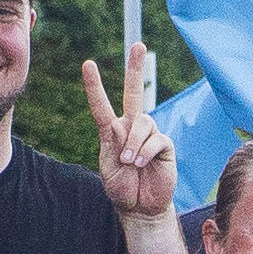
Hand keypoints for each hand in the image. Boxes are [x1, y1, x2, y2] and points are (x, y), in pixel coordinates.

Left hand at [84, 44, 174, 221]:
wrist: (139, 208)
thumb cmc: (121, 188)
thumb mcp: (108, 167)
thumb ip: (112, 143)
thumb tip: (121, 123)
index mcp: (113, 132)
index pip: (102, 105)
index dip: (95, 86)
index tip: (87, 64)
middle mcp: (132, 127)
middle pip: (134, 93)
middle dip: (135, 68)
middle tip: (138, 45)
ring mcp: (150, 134)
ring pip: (141, 123)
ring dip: (132, 145)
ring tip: (129, 163)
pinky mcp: (165, 145)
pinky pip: (155, 139)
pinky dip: (145, 152)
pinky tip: (141, 164)